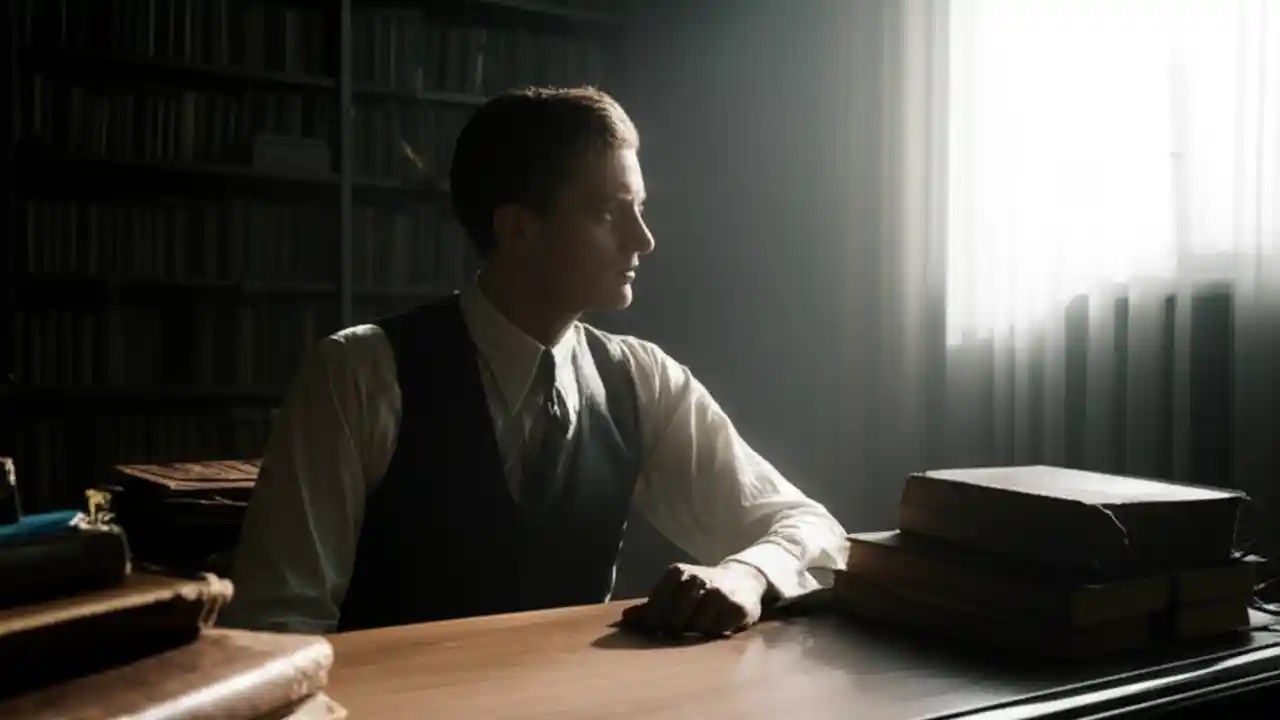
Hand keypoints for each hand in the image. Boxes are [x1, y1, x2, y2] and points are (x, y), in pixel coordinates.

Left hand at [620, 562, 768, 637]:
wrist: (742, 579)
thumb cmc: (700, 590)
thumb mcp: (675, 590)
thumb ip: (651, 606)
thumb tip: (626, 618)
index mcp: (678, 572)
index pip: (656, 606)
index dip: (653, 622)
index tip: (654, 631)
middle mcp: (698, 579)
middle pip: (674, 619)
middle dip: (673, 630)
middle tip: (676, 633)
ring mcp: (718, 593)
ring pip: (696, 627)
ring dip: (694, 633)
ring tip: (696, 628)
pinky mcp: (737, 607)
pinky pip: (717, 631)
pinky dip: (713, 633)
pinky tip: (715, 627)